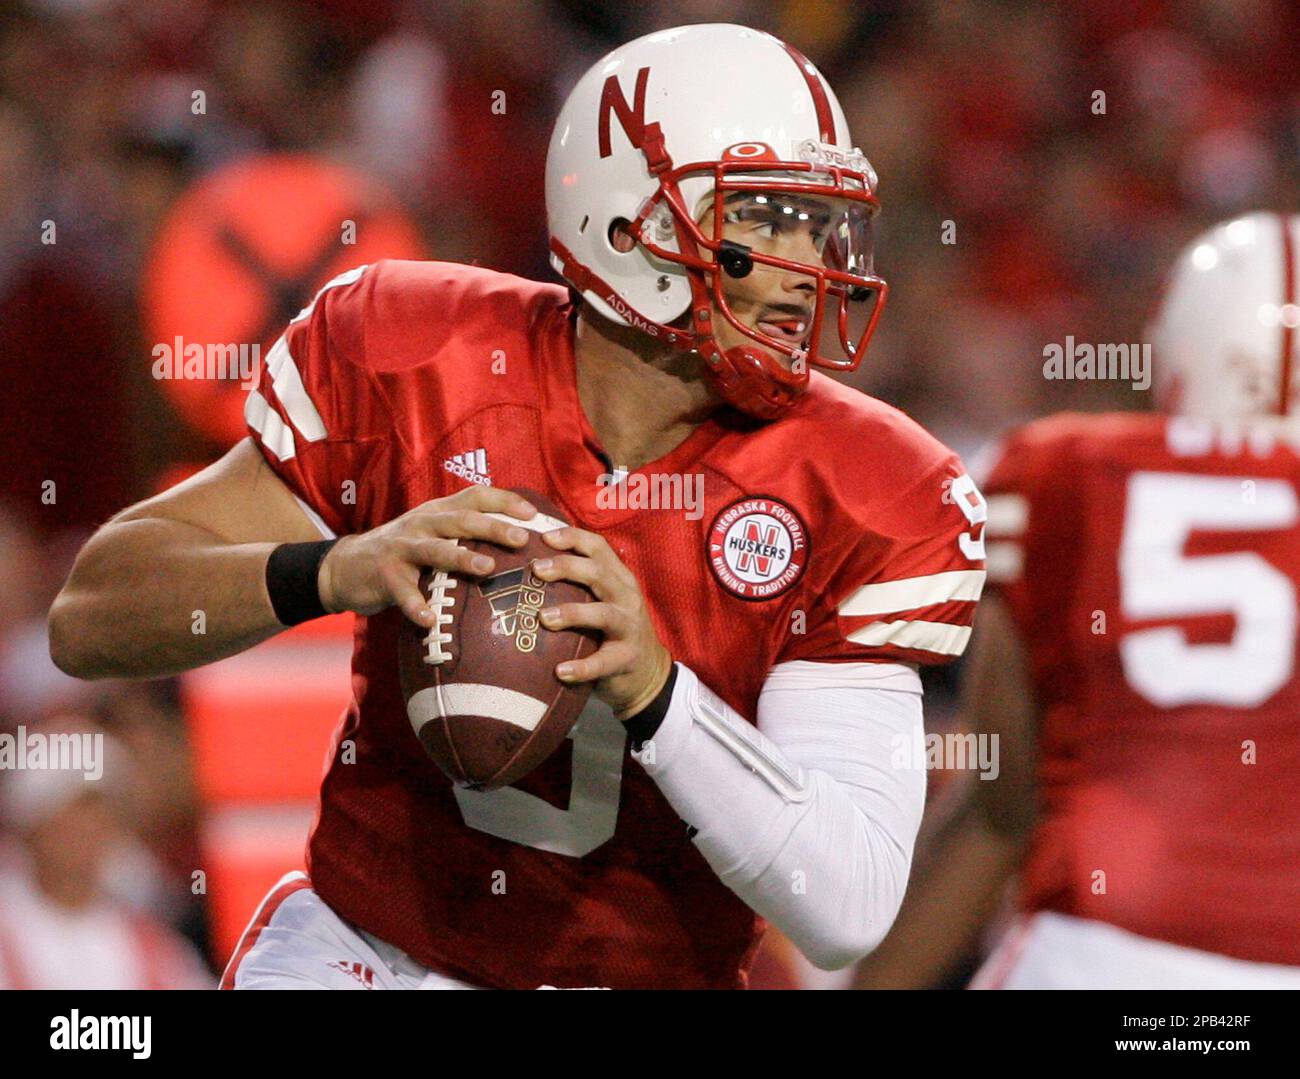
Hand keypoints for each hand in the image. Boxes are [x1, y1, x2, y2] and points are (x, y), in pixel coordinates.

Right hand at [317, 486, 536, 625]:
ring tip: (487, 569)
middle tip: (521, 539)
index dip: (504, 501)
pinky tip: (430, 620)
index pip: (475, 496)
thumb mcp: (433, 533)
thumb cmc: (404, 551)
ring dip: (461, 558)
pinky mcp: (384, 575)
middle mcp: (422, 524)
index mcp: (438, 512)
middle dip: (492, 528)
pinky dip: (416, 606)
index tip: (533, 515)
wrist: (346, 566)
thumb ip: (465, 532)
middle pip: (461, 520)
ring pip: (435, 550)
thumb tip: (519, 539)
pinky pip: (403, 592)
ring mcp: (402, 548)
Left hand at [532, 526, 672, 719]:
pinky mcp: (627, 658)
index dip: (573, 538)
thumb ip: (579, 584)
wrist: (648, 673)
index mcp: (619, 578)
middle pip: (599, 573)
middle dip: (567, 567)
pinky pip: (603, 662)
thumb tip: (528, 567)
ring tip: (544, 617)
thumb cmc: (613, 631)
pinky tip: (560, 671)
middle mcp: (627, 597)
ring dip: (573, 613)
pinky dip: (582, 667)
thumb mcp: (604, 600)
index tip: (544, 537)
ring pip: (603, 614)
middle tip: (536, 569)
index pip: (598, 548)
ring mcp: (630, 627)